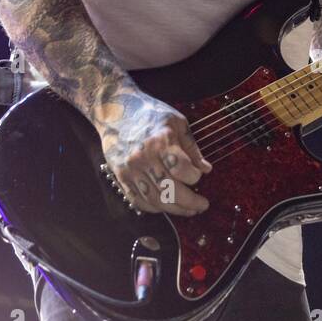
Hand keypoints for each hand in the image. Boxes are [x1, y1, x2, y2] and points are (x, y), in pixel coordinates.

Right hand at [97, 91, 212, 216]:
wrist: (116, 110)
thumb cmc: (151, 113)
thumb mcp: (178, 122)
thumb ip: (192, 147)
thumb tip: (206, 169)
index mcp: (161, 142)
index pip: (182, 170)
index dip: (194, 177)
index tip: (199, 176)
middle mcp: (144, 158)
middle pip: (169, 190)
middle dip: (189, 202)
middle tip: (202, 205)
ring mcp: (130, 169)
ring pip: (154, 199)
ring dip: (174, 209)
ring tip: (188, 210)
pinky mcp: (120, 176)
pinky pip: (137, 200)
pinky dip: (153, 208)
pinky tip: (165, 206)